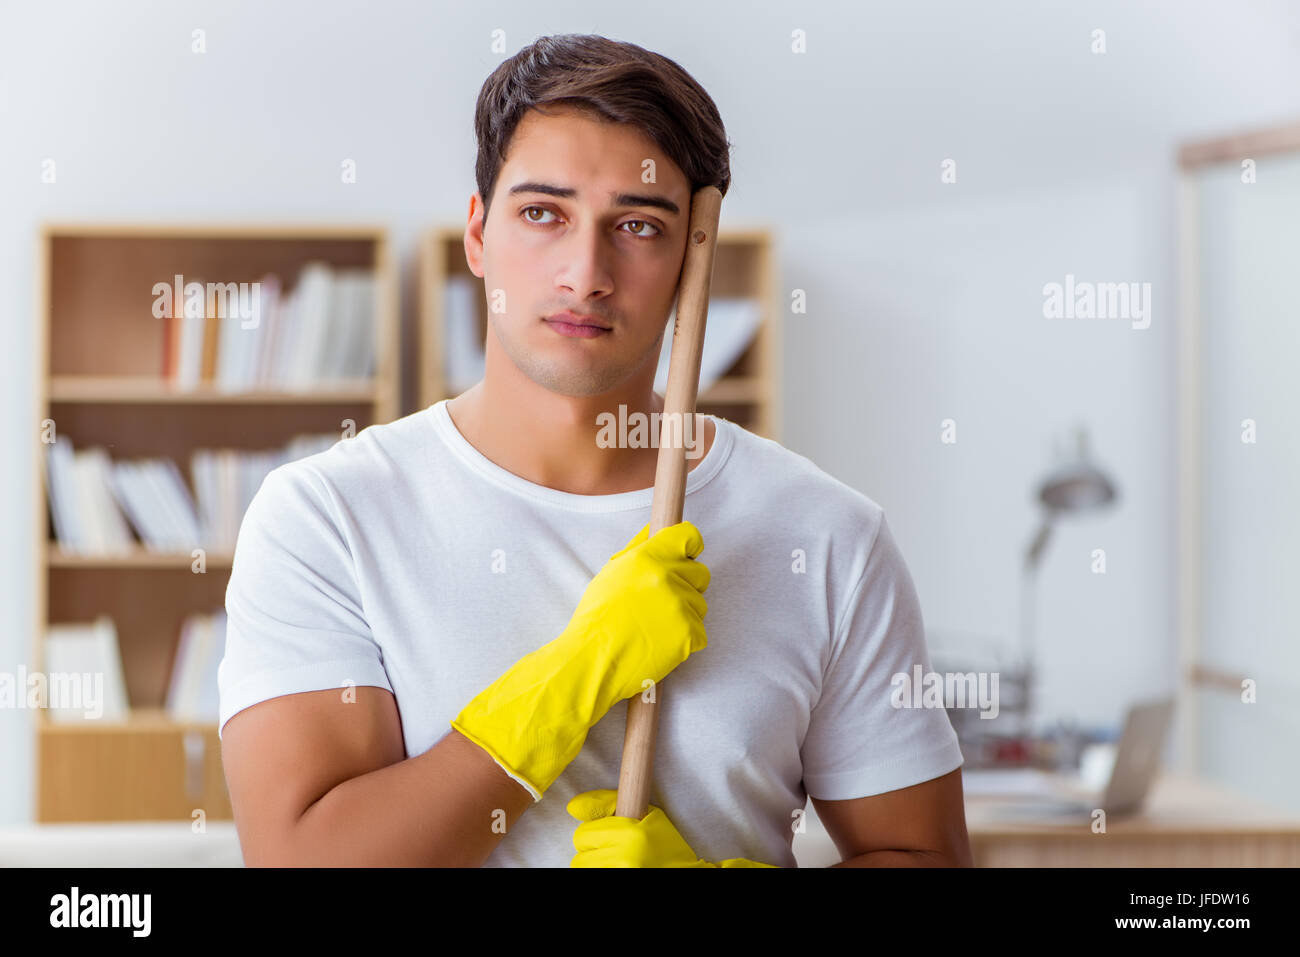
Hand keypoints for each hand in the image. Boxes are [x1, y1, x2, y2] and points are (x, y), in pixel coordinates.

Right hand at [451, 522, 709, 800]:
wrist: (591, 660)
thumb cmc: (597, 619)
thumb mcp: (610, 573)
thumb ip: (637, 548)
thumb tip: (655, 530)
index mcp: (648, 557)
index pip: (690, 537)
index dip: (689, 548)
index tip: (685, 557)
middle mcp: (667, 577)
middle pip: (700, 572)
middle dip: (686, 584)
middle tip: (661, 602)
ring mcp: (681, 606)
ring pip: (700, 604)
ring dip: (684, 613)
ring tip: (655, 625)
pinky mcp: (689, 635)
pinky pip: (700, 632)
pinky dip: (685, 639)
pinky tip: (660, 642)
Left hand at [567, 789, 776, 867]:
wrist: (685, 874)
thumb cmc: (667, 846)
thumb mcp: (646, 816)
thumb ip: (608, 804)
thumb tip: (572, 806)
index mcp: (631, 835)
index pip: (584, 834)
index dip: (594, 833)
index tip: (607, 835)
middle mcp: (623, 860)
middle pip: (580, 856)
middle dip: (593, 851)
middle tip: (612, 850)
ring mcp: (620, 874)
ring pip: (583, 869)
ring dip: (595, 865)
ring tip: (614, 862)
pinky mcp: (619, 883)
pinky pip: (592, 877)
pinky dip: (600, 871)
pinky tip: (615, 868)